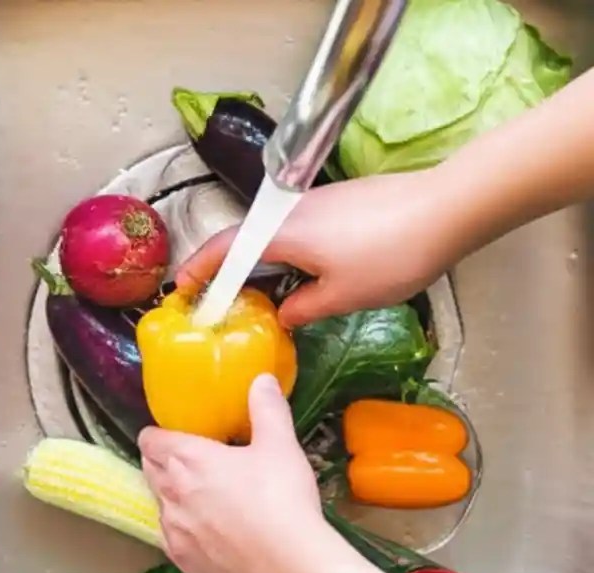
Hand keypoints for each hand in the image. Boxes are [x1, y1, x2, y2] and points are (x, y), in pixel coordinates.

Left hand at [137, 374, 337, 572]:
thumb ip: (267, 408)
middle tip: (188, 461)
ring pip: (158, 504)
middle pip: (149, 469)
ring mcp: (172, 530)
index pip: (150, 440)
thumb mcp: (280, 445)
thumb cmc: (281, 498)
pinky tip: (205, 530)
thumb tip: (261, 379)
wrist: (290, 565)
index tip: (174, 435)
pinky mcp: (182, 560)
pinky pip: (170, 537)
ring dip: (171, 496)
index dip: (158, 435)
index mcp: (185, 459)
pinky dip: (181, 529)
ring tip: (199, 496)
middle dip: (161, 462)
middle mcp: (169, 492)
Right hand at [174, 171, 463, 327]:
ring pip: (271, 233)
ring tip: (254, 290)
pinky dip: (282, 250)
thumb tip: (282, 314)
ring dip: (255, 259)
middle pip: (242, 238)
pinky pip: (294, 227)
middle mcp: (290, 211)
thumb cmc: (392, 254)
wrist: (448, 207)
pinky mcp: (338, 201)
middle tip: (212, 296)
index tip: (181, 288)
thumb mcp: (344, 296)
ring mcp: (315, 202)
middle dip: (222, 267)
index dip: (198, 269)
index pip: (224, 250)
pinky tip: (300, 271)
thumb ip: (304, 308)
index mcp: (282, 234)